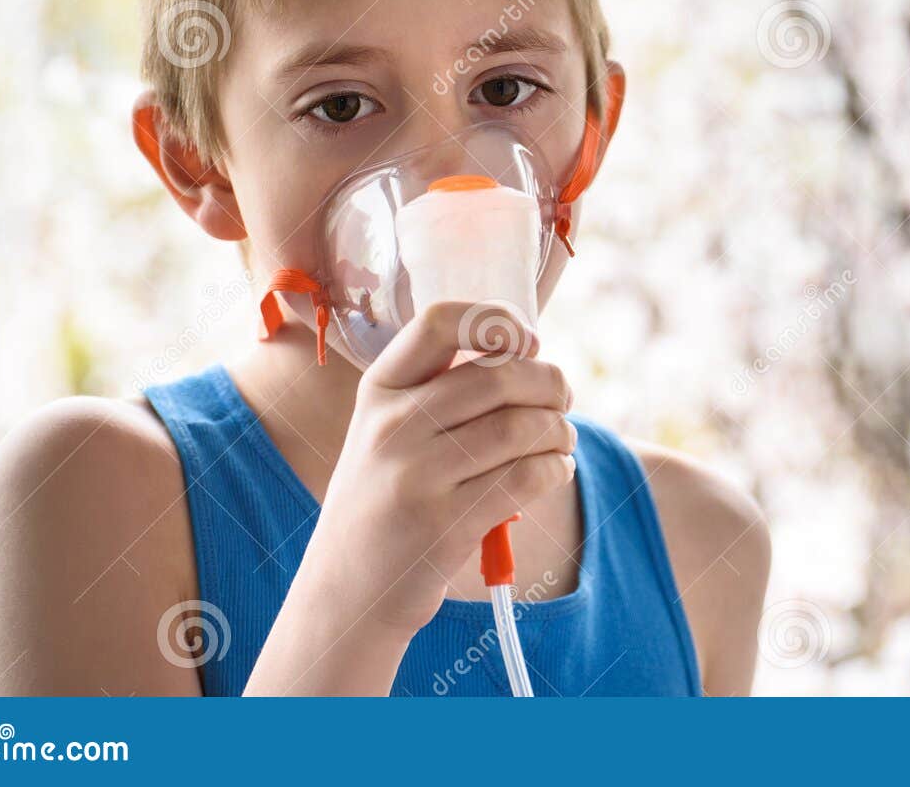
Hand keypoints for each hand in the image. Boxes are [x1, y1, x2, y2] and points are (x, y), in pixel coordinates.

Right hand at [312, 300, 576, 635]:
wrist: (346, 590)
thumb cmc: (387, 499)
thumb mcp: (387, 433)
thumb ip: (440, 392)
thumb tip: (528, 354)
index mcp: (379, 389)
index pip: (439, 321)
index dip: (496, 320)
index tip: (526, 343)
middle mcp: (392, 426)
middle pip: (498, 375)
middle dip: (550, 383)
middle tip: (562, 399)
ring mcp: (415, 476)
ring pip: (520, 427)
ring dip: (560, 431)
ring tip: (562, 441)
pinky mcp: (444, 524)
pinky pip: (525, 477)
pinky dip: (555, 468)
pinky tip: (554, 471)